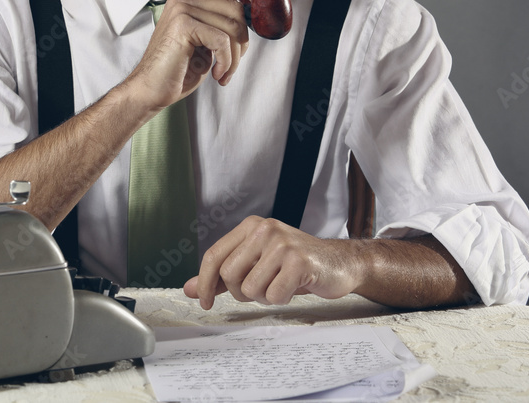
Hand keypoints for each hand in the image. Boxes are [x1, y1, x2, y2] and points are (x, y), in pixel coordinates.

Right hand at [125, 0, 255, 110]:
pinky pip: (222, 40)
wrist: (150, 90)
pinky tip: (217, 74)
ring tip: (224, 72)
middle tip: (233, 62)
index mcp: (188, 1)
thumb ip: (221, 25)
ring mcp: (181, 10)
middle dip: (243, 40)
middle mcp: (183, 0)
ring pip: (233, 25)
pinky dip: (226, 61)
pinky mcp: (182, 26)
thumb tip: (254, 18)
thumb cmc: (176, 70)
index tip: (260, 10)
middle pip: (235, 8)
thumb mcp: (205, 43)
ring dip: (235, 56)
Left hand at [183, 215, 363, 309]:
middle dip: (241, 292)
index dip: (205, 282)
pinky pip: (273, 295)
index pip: (214, 256)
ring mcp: (282, 243)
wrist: (338, 263)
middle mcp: (263, 229)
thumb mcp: (255, 264)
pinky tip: (293, 288)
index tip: (205, 301)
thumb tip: (190, 289)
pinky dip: (281, 299)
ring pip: (250, 288)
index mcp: (249, 226)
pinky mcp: (299, 261)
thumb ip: (222, 276)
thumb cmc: (294, 265)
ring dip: (263, 297)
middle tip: (260, 290)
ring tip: (279, 286)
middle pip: (229, 275)